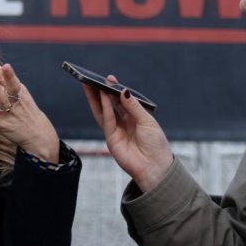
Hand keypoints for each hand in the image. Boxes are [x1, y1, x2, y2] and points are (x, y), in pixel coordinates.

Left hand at [0, 58, 59, 162]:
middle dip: (4, 75)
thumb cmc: (26, 111)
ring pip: (3, 101)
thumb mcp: (20, 95)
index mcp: (19, 91)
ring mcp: (10, 112)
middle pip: (10, 85)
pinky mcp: (5, 125)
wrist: (39, 134)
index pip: (7, 77)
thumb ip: (5, 83)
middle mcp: (15, 100)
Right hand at [83, 75, 172, 191]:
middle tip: (93, 78)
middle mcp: (124, 123)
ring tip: (90, 84)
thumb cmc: (155, 144)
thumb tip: (123, 91)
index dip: (115, 90)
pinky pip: (106, 120)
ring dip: (96, 98)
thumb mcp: (147, 121)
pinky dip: (104, 107)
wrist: (155, 167)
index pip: (122, 101)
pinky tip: (102, 96)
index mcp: (135, 118)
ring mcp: (116, 130)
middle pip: (109, 105)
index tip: (110, 78)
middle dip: (100, 92)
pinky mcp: (111, 138)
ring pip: (103, 111)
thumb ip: (133, 106)